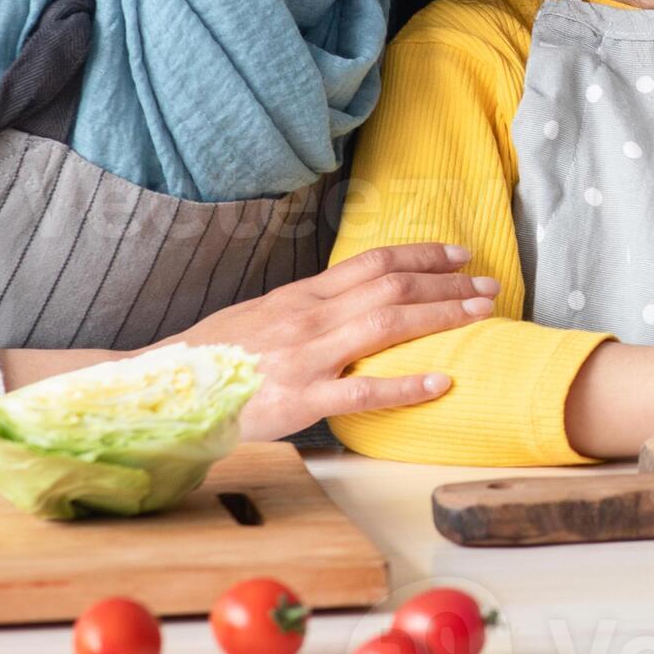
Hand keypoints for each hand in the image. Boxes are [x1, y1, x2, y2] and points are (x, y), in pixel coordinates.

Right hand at [172, 243, 499, 441]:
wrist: (163, 389)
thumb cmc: (214, 357)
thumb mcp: (262, 317)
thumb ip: (308, 309)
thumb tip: (353, 301)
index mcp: (302, 296)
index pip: (374, 262)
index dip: (423, 254)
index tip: (461, 254)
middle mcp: (309, 317)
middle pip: (392, 287)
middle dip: (448, 283)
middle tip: (490, 286)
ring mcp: (306, 357)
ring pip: (387, 326)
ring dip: (441, 316)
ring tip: (482, 315)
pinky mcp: (299, 400)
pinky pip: (362, 393)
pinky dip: (406, 386)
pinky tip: (442, 383)